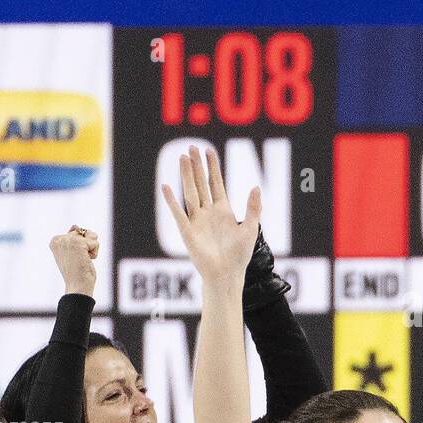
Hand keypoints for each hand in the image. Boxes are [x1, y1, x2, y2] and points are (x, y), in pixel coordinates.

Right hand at [49, 226, 98, 296]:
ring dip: (91, 249)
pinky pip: (96, 243)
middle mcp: (60, 239)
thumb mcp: (73, 252)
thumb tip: (75, 226)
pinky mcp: (79, 244)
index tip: (73, 258)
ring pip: (91, 236)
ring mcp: (68, 240)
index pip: (76, 233)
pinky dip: (94, 253)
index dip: (80, 246)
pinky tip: (86, 261)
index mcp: (55, 241)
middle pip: (83, 232)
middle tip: (78, 260)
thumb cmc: (76, 272)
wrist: (77, 286)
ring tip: (82, 260)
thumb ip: (74, 237)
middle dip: (86, 246)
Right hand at [161, 146, 259, 284]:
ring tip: (182, 158)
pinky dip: (172, 201)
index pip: (216, 183)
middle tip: (191, 148)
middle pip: (201, 183)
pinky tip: (166, 187)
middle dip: (197, 166)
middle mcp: (208, 212)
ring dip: (186, 176)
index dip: (212, 167)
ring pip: (190, 193)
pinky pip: (178, 213)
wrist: (226, 274)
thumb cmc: (239, 255)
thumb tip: (256, 187)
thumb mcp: (251, 228)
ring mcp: (196, 221)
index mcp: (223, 210)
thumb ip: (253, 208)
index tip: (208, 151)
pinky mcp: (187, 232)